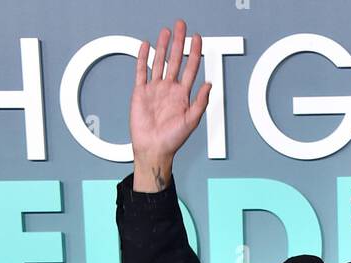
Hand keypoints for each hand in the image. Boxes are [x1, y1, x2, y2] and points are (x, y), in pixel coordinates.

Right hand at [130, 20, 210, 177]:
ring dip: (162, 46)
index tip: (197, 38)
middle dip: (178, 42)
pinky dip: (143, 58)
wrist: (153, 149)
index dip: (194, 52)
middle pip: (175, 59)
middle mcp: (169, 89)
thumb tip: (209, 84)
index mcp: (183, 95)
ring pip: (159, 62)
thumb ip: (201, 102)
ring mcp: (155, 89)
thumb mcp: (191, 121)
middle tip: (181, 25)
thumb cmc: (173, 140)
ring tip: (165, 31)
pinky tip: (146, 46)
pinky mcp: (141, 92)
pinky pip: (141, 71)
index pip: (190, 68)